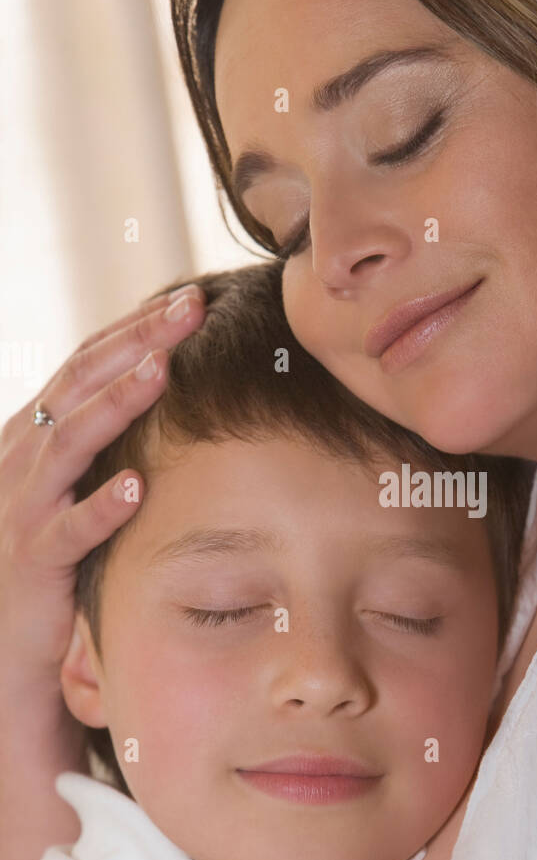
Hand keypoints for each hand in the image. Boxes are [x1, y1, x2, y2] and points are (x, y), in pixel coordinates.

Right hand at [0, 284, 205, 686]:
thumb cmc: (45, 557)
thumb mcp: (67, 485)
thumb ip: (98, 440)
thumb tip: (159, 387)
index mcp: (33, 434)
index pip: (86, 363)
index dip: (135, 327)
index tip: (189, 298)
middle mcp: (22, 458)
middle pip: (80, 385)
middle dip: (137, 342)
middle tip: (191, 309)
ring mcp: (24, 507)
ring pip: (69, 443)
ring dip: (116, 404)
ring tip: (163, 372)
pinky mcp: (34, 561)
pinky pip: (69, 530)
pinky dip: (102, 505)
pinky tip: (138, 486)